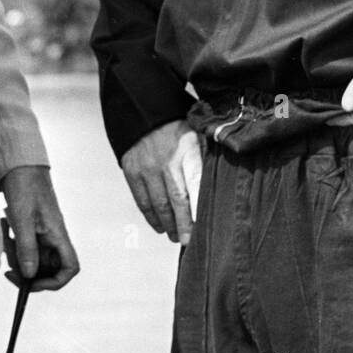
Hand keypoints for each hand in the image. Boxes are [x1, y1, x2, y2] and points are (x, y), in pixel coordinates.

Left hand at [0, 165, 79, 290]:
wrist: (18, 162)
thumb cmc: (25, 184)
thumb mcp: (22, 218)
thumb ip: (27, 248)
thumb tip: (30, 275)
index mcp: (57, 233)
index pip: (69, 268)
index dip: (54, 282)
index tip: (32, 283)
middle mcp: (52, 236)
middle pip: (46, 267)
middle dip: (26, 270)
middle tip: (9, 264)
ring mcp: (41, 232)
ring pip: (32, 258)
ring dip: (15, 255)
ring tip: (4, 237)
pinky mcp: (30, 227)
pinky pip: (23, 246)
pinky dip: (11, 244)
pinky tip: (4, 228)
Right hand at [121, 120, 202, 244]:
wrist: (144, 110)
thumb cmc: (179, 127)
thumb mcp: (199, 135)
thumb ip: (207, 159)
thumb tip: (221, 187)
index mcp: (188, 150)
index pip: (195, 183)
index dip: (199, 208)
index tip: (204, 227)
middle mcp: (166, 161)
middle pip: (177, 200)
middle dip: (184, 225)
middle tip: (189, 242)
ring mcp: (147, 167)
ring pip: (158, 205)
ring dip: (168, 225)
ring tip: (175, 237)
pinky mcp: (131, 171)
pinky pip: (142, 201)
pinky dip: (151, 217)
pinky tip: (160, 227)